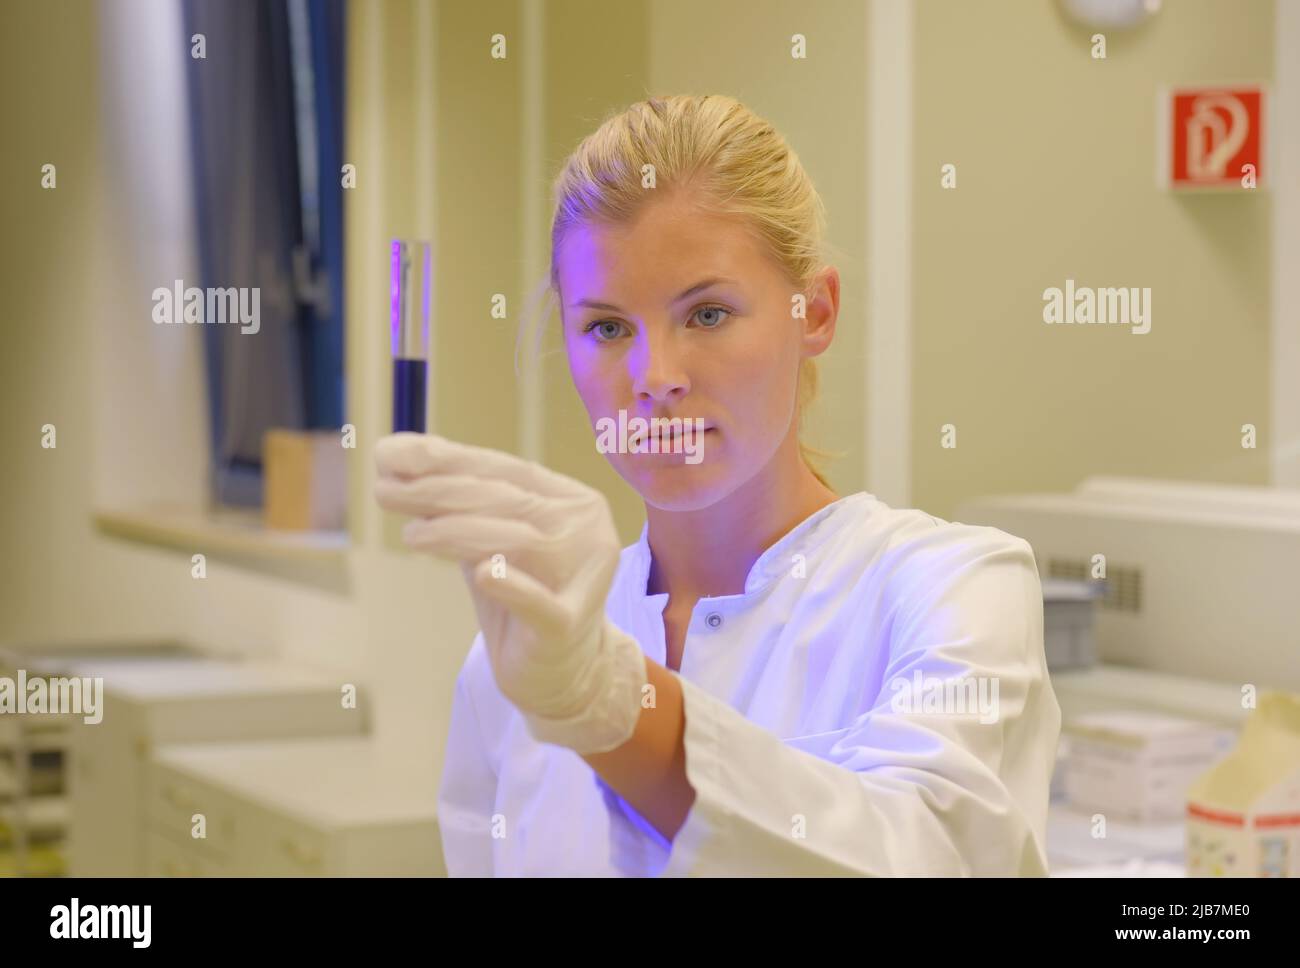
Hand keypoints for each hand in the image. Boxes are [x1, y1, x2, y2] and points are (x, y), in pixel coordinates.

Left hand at [373, 432, 646, 752]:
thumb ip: (454, 503)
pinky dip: (512, 585)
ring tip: (411, 534)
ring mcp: (581, 577)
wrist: (564, 671)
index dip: (446, 459)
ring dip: (456, 530)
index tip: (389, 453)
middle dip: (438, 490)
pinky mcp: (566, 626)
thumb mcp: (487, 542)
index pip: (504, 469)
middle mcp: (585, 531)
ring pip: (517, 540)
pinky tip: (483, 573)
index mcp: (571, 500)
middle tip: (384, 489)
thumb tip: (393, 452)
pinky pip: (539, 603)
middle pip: (506, 499)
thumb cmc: (522, 595)